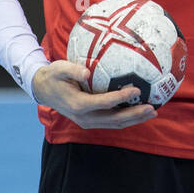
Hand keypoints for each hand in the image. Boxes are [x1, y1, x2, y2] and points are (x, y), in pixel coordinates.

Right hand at [31, 60, 156, 129]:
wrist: (42, 90)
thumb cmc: (53, 76)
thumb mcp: (59, 68)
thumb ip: (72, 69)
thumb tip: (87, 71)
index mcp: (78, 104)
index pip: (104, 103)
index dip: (121, 97)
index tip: (136, 89)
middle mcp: (84, 117)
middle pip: (114, 119)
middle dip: (134, 114)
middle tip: (151, 108)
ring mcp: (87, 121)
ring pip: (115, 124)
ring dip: (134, 119)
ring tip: (151, 113)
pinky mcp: (89, 121)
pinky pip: (111, 123)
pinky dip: (126, 119)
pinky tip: (138, 113)